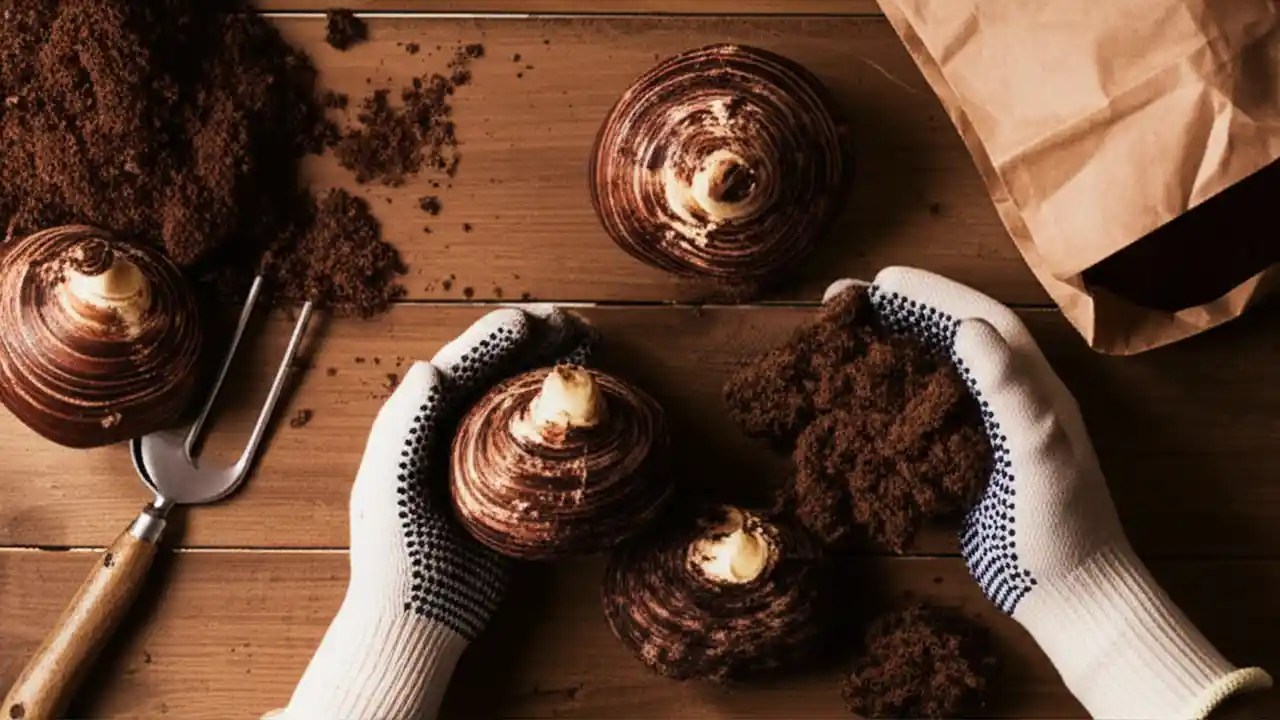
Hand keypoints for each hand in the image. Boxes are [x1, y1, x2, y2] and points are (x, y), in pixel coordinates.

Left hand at [270, 306, 594, 719]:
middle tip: (575, 323)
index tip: (535, 320)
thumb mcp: (387, 488)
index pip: (461, 364)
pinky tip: (588, 404)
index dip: (496, 337)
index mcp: (418, 422)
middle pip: (496, 373)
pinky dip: (564, 416)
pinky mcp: (509, 487)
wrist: (418, 619)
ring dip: (552, 369)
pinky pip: (540, 441)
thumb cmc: (394, 555)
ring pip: (520, 399)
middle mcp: (450, 431)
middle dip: (534, 342)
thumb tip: (429, 366)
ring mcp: (482, 458)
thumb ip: (401, 426)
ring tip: (588, 344)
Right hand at [825, 267, 1271, 718]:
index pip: (980, 321)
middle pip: (949, 342)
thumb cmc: (1062, 529)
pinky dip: (887, 405)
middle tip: (840, 304)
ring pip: (932, 378)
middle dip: (899, 316)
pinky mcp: (964, 470)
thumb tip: (968, 327)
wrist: (1072, 600)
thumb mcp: (1041, 455)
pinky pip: (921, 423)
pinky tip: (852, 407)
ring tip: (838, 343)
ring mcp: (985, 436)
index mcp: (1032, 388)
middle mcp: (1007, 402)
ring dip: (888, 355)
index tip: (882, 279)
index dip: (933, 293)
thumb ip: (1012, 390)